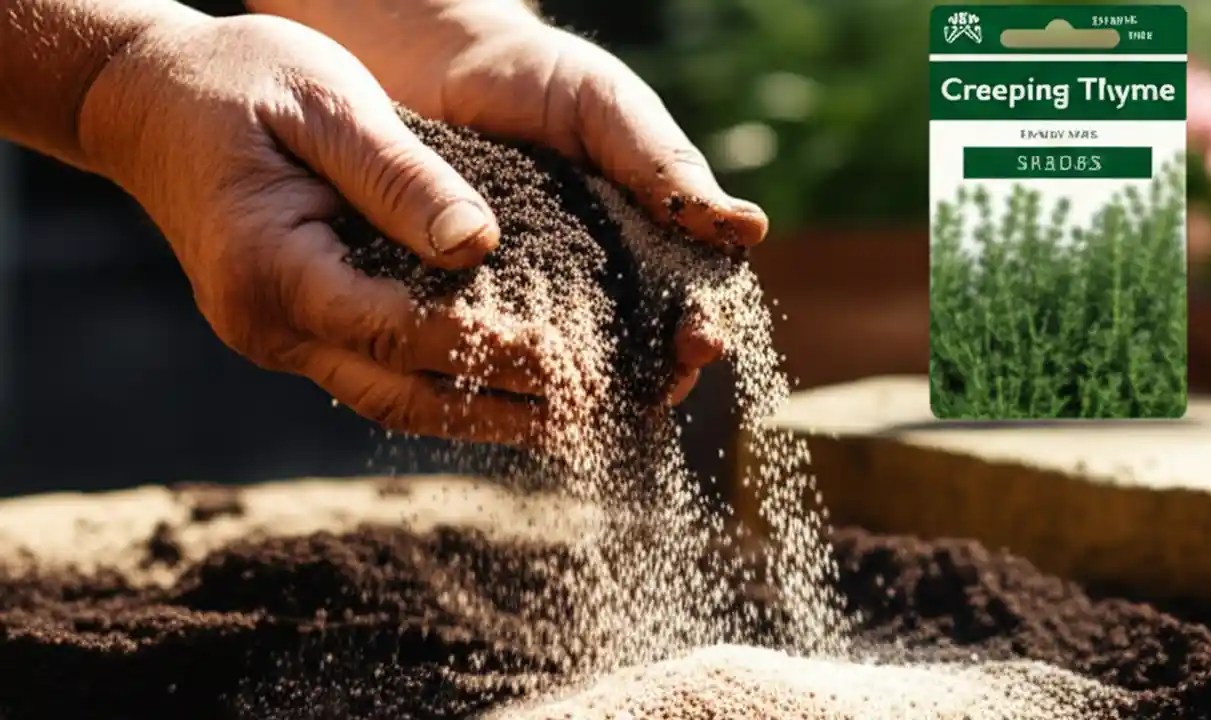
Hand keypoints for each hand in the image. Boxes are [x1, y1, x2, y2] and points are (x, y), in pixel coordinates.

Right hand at [78, 13, 553, 443]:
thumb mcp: (328, 104)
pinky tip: (496, 391)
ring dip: (473, 417)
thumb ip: (400, 177)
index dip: (489, 350)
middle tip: (584, 413)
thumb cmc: (240, 84)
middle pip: (399, 393)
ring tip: (559, 422)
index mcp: (273, 267)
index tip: (568, 358)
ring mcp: (272, 336)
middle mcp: (267, 323)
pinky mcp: (288, 329)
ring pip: (387, 400)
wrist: (148, 101)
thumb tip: (476, 244)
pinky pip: (371, 375)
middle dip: (497, 410)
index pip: (400, 332)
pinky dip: (438, 388)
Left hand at [250, 0, 767, 403]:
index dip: (698, 324)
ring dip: (579, 391)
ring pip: (564, 360)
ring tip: (585, 412)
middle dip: (649, 374)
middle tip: (653, 392)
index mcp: (642, 236)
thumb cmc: (536, 75)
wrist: (430, 58)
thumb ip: (664, 167)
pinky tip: (504, 393)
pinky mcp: (465, 302)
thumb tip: (751, 231)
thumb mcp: (608, 108)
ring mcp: (529, 296)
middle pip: (634, 347)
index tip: (702, 341)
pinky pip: (488, 345)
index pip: (685, 297)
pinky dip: (498, 370)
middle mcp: (592, 278)